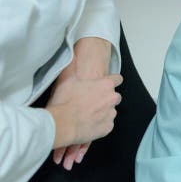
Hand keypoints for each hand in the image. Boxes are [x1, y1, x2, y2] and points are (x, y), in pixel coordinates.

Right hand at [48, 36, 112, 168]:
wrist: (61, 124)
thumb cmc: (64, 101)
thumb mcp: (67, 78)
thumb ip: (72, 65)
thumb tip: (72, 54)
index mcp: (106, 85)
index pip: (117, 79)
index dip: (111, 81)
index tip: (106, 84)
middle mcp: (112, 98)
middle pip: (114, 96)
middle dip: (106, 98)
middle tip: (91, 102)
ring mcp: (111, 113)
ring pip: (110, 111)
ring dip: (102, 111)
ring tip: (87, 114)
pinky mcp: (108, 127)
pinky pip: (106, 124)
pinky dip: (99, 124)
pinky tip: (88, 123)